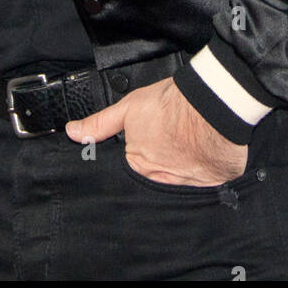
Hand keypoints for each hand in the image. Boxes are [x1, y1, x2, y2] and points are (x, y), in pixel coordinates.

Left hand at [64, 77, 248, 185]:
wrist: (210, 104)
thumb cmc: (170, 105)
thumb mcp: (128, 108)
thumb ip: (100, 124)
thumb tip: (72, 132)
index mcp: (139, 166)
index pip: (137, 164)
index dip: (144, 147)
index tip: (153, 136)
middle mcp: (162, 180)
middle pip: (159, 173)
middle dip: (163, 159)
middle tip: (172, 136)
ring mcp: (190, 183)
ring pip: (184, 176)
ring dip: (186, 163)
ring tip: (190, 140)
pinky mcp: (215, 180)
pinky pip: (209, 177)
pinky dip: (208, 166)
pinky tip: (208, 150)